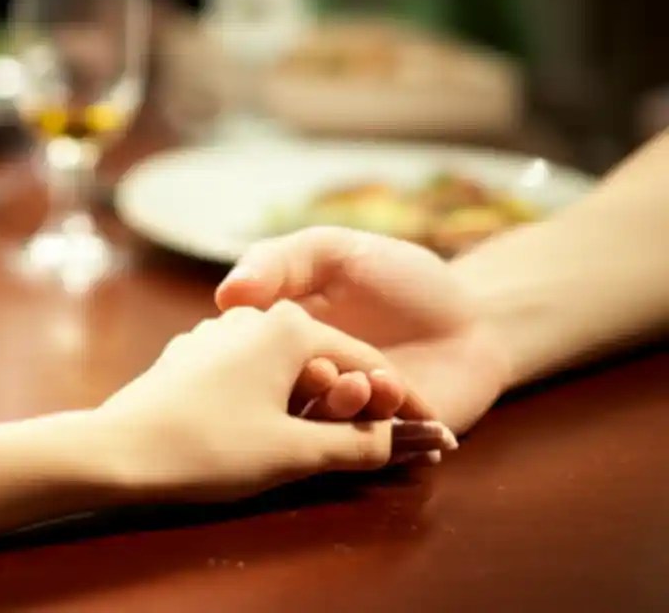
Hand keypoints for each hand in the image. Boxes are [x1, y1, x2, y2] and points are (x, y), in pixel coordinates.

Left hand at [93, 303, 456, 503]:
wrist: (113, 450)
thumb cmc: (209, 447)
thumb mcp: (294, 452)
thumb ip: (355, 445)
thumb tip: (398, 443)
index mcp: (286, 326)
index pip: (362, 364)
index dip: (398, 403)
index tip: (429, 436)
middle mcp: (251, 318)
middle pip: (319, 363)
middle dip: (349, 403)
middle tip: (372, 447)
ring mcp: (214, 335)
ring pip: (279, 371)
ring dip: (306, 405)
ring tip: (318, 446)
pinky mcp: (185, 359)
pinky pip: (245, 379)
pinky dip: (267, 403)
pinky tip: (263, 435)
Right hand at [216, 227, 512, 433]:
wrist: (473, 318)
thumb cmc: (397, 277)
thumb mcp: (331, 251)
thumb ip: (277, 261)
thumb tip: (228, 294)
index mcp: (276, 344)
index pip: (248, 356)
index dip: (257, 354)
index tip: (275, 341)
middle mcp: (300, 386)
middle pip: (284, 399)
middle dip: (307, 386)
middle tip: (328, 371)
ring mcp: (340, 421)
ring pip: (325, 427)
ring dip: (347, 408)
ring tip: (376, 383)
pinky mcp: (378, 447)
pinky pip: (369, 451)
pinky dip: (385, 428)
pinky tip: (406, 398)